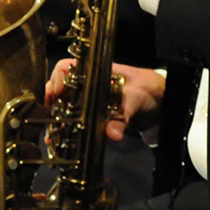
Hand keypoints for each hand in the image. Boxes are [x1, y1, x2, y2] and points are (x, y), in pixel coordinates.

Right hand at [47, 59, 165, 140]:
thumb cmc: (147, 89)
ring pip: (63, 107)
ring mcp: (88, 102)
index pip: (67, 68)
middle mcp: (87, 86)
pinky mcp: (92, 118)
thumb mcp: (136, 98)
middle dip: (50, 102)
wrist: (161, 103)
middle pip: (60, 88)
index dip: (58, 79)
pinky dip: (64, 132)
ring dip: (54, 120)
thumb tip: (114, 133)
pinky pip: (73, 123)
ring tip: (49, 135)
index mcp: (94, 73)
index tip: (57, 93)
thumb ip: (123, 113)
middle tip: (48, 116)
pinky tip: (57, 142)